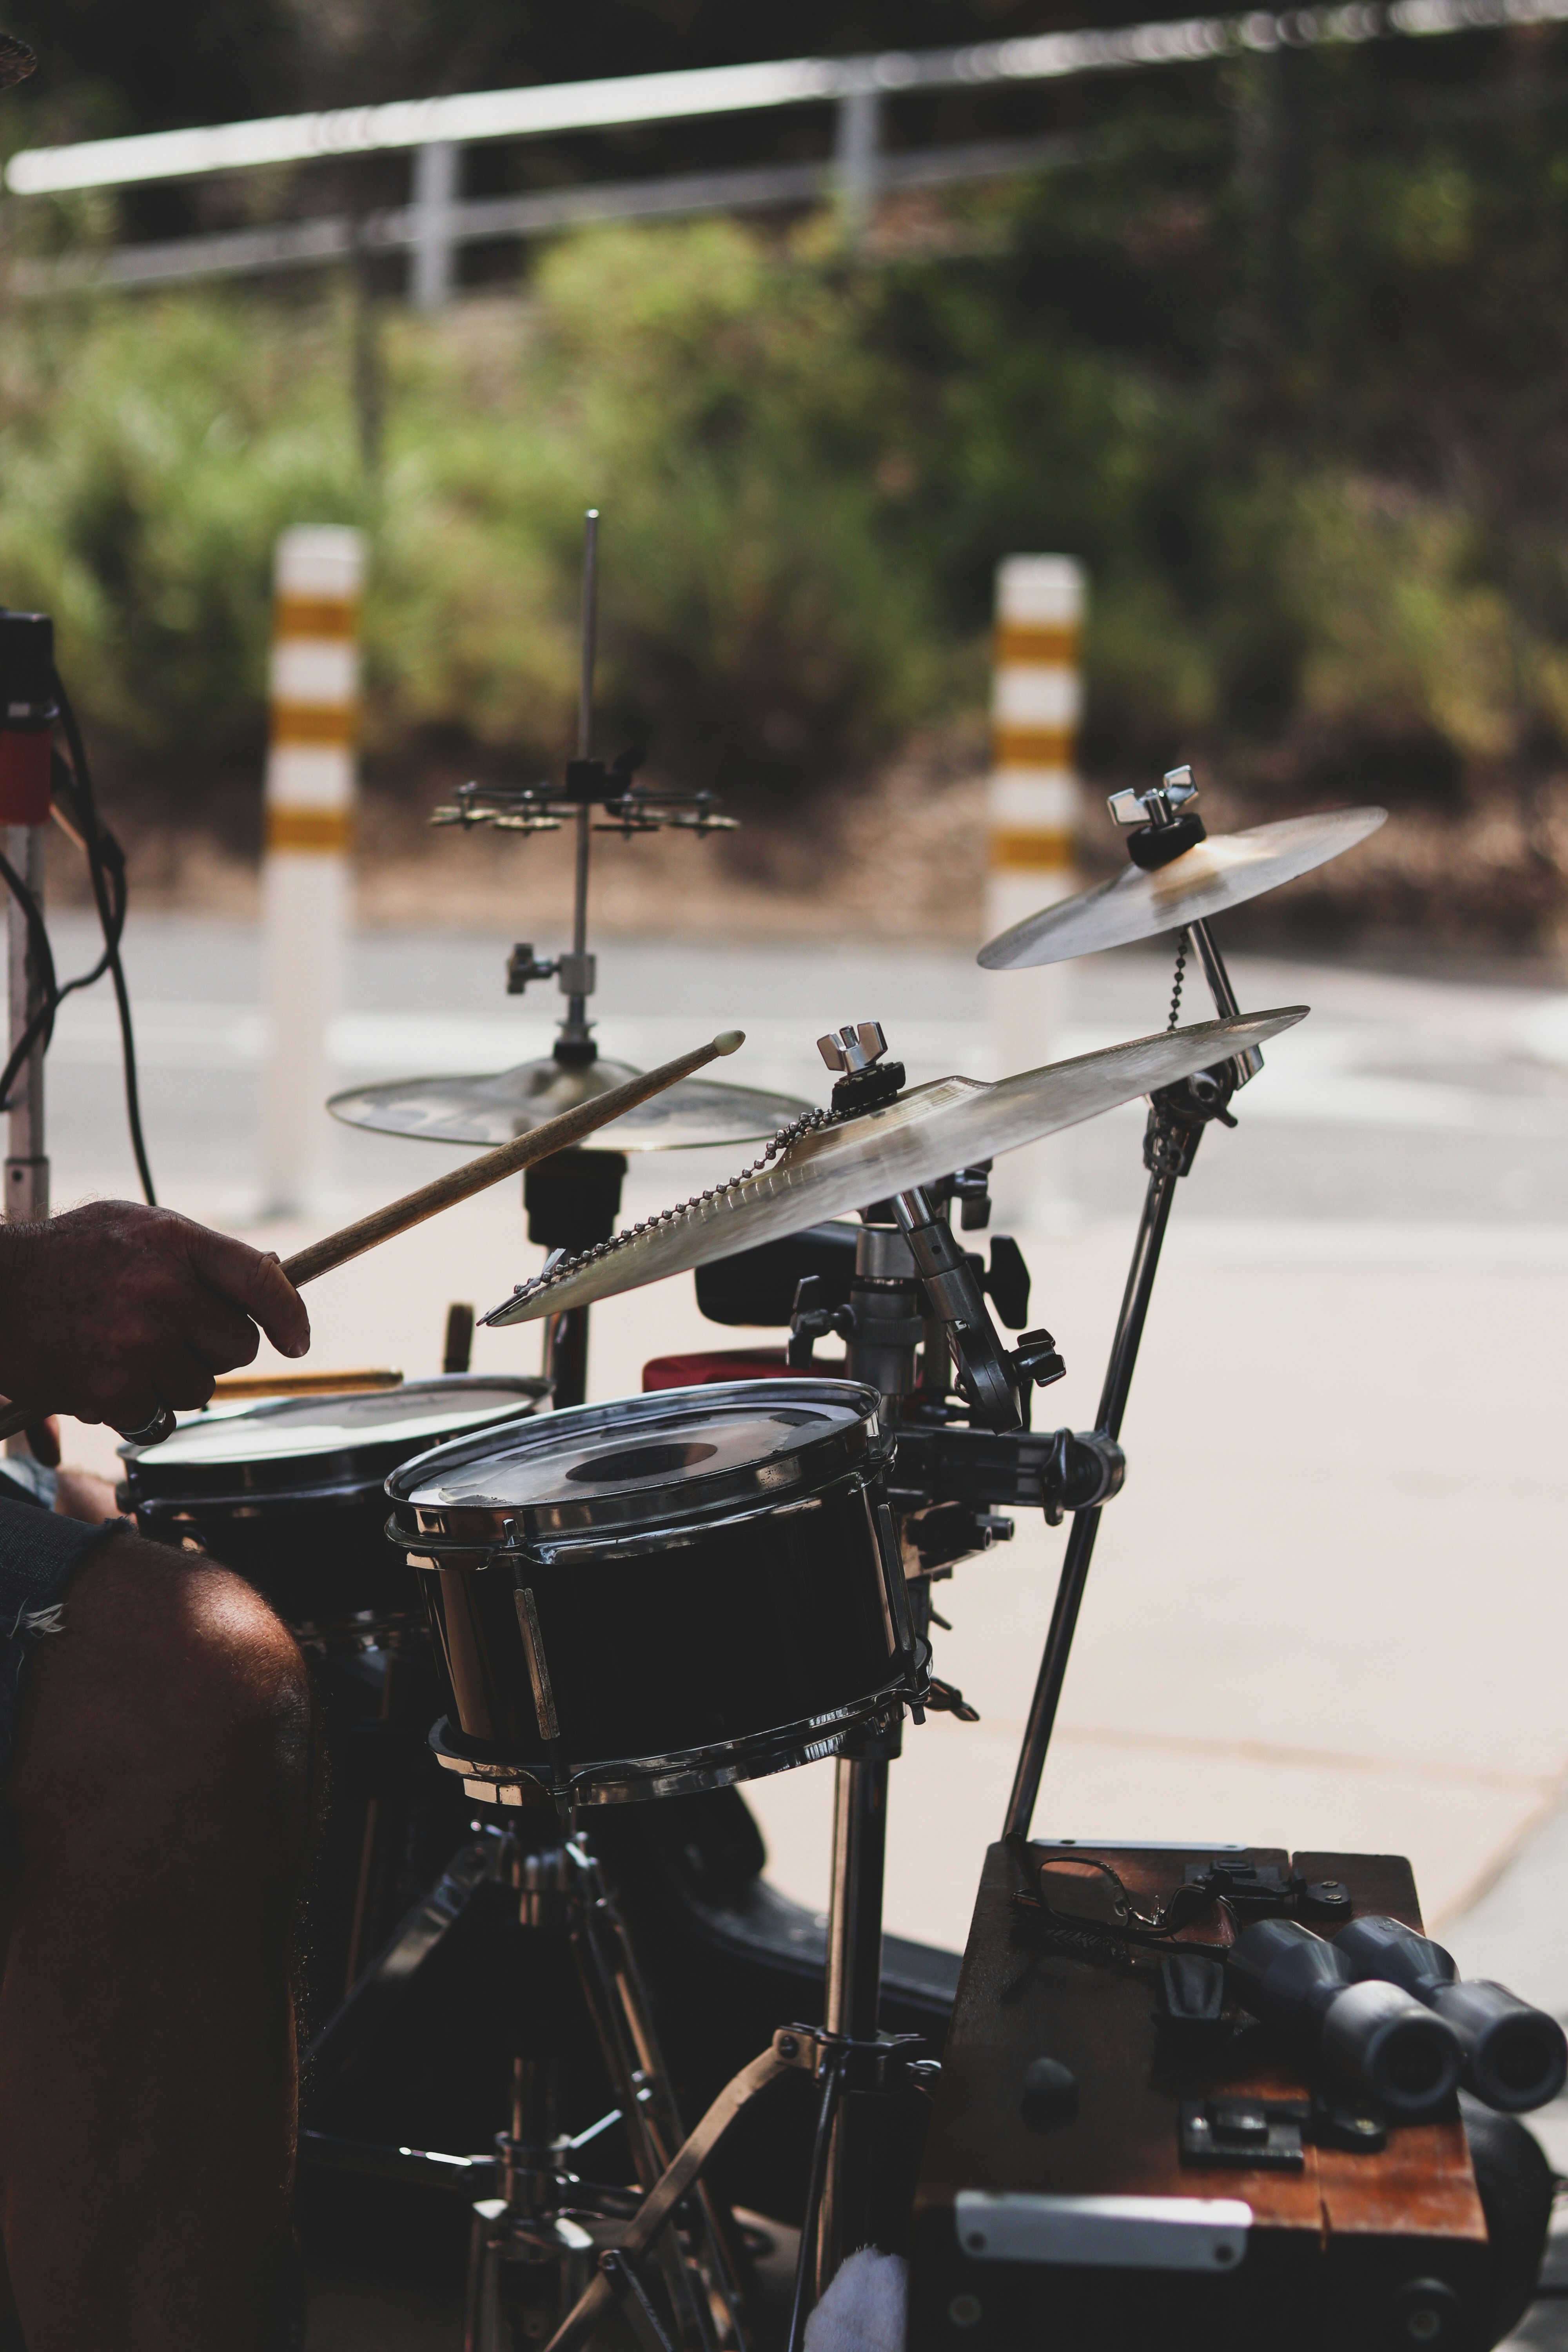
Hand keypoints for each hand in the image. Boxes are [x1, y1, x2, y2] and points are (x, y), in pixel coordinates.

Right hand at [0, 1201, 309, 1432]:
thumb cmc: (66, 1255)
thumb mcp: (135, 1226)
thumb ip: (200, 1252)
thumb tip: (273, 1275)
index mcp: (175, 1242)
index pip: (263, 1281)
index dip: (290, 1316)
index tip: (296, 1341)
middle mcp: (164, 1291)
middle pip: (238, 1347)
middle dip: (214, 1349)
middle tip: (173, 1336)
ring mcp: (140, 1344)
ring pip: (200, 1389)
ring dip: (174, 1381)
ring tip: (128, 1351)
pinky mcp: (113, 1391)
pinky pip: (159, 1418)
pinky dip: (140, 1409)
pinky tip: (108, 1377)